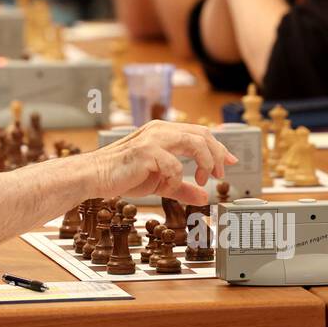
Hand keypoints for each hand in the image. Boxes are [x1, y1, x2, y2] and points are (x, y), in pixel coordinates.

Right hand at [93, 121, 235, 201]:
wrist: (96, 176)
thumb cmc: (124, 175)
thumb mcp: (160, 182)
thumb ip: (183, 188)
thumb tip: (205, 196)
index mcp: (164, 132)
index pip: (200, 133)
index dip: (219, 147)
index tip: (231, 162)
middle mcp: (160, 130)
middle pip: (202, 135)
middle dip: (217, 156)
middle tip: (220, 175)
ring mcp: (153, 138)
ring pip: (194, 144)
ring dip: (204, 164)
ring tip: (203, 180)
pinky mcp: (146, 151)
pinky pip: (174, 166)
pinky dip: (175, 181)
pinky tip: (166, 187)